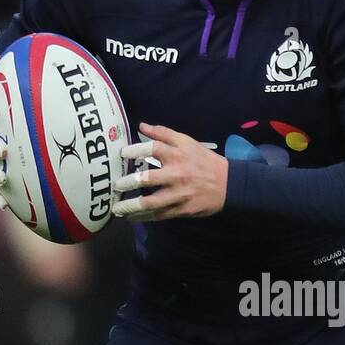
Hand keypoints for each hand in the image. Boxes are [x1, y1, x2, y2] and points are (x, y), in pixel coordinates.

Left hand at [111, 122, 228, 222]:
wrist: (228, 184)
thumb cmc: (204, 161)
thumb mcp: (187, 142)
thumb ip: (163, 133)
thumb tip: (142, 126)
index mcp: (177, 155)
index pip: (152, 149)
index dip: (135, 150)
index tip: (122, 154)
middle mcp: (176, 174)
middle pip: (147, 179)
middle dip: (128, 182)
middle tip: (116, 185)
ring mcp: (179, 194)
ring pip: (151, 202)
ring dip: (131, 206)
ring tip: (117, 209)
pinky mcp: (182, 209)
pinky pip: (160, 215)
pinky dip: (145, 217)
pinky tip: (133, 218)